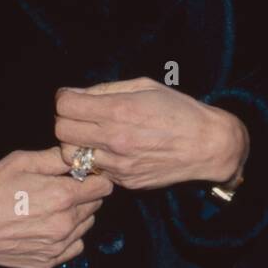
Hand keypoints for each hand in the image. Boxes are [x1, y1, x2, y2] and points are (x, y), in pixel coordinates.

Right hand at [0, 146, 113, 267]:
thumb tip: (78, 154)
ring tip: (50, 206)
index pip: (103, 186)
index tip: (82, 173)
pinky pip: (74, 246)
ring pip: (86, 225)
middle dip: (84, 194)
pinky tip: (47, 225)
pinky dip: (68, 236)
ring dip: (77, 214)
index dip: (95, 176)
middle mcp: (64, 224)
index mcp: (61, 196)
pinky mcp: (47, 262)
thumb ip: (55, 158)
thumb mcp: (21, 161)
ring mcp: (56, 247)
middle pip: (96, 205)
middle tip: (61, 187)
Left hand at [54, 77, 249, 191]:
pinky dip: (95, 160)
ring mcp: (118, 164)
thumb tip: (76, 94)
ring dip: (76, 143)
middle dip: (66, 120)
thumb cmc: (178, 109)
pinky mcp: (124, 181)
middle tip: (80, 116)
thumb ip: (106, 89)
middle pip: (61, 131)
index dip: (65, 99)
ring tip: (91, 136)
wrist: (206, 145)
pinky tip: (110, 150)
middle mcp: (114, 139)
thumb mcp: (144, 86)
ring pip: (71, 155)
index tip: (73, 98)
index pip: (65, 106)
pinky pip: (94, 170)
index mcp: (118, 111)